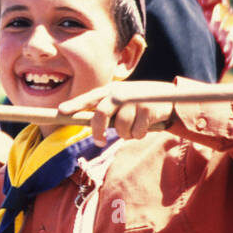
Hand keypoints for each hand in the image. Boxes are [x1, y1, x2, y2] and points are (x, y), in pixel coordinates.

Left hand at [58, 81, 175, 143]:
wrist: (171, 97)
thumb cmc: (141, 102)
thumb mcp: (123, 100)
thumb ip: (108, 109)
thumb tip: (94, 128)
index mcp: (112, 90)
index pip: (89, 98)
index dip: (75, 104)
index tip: (61, 111)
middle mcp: (121, 94)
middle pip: (100, 115)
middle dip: (98, 131)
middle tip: (100, 142)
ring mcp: (134, 101)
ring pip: (120, 129)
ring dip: (126, 134)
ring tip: (135, 126)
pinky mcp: (147, 110)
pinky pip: (135, 133)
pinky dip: (139, 134)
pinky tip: (146, 125)